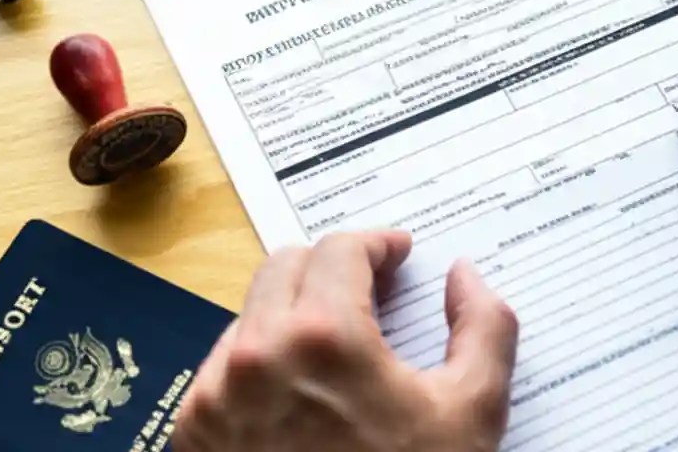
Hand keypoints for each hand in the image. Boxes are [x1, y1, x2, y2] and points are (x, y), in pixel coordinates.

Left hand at [173, 230, 518, 451]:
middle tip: (374, 287)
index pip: (341, 249)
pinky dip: (262, 359)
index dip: (377, 243)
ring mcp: (213, 397)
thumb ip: (485, 326)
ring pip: (251, 313)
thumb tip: (462, 276)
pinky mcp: (192, 435)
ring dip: (295, 310)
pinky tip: (301, 388)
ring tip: (339, 343)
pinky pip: (223, 367)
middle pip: (287, 266)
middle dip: (334, 267)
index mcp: (322, 338)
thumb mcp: (472, 414)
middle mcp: (254, 356)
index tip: (398, 253)